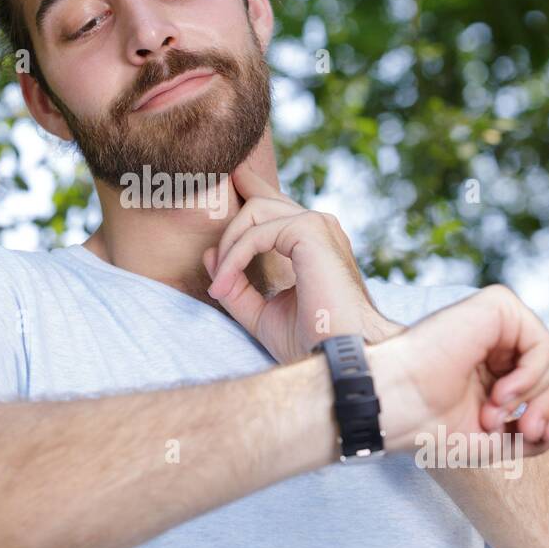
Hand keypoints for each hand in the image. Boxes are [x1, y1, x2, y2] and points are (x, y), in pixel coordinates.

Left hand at [203, 165, 403, 363]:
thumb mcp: (262, 313)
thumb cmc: (311, 341)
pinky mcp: (309, 230)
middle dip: (228, 225)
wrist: (339, 357)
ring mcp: (316, 225)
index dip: (248, 193)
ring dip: (228, 249)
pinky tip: (224, 285)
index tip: (226, 191)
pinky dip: (233, 259)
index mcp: (312, 243)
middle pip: (260, 202)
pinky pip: (254, 234)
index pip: (275, 207)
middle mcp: (317, 228)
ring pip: (254, 212)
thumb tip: (209, 254)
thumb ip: (237, 285)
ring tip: (220, 286)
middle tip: (213, 268)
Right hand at [373, 284, 548, 455]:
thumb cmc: (432, 425)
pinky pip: (544, 344)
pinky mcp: (497, 307)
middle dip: (546, 408)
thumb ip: (539, 429)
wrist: (397, 407)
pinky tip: (503, 391)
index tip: (530, 436)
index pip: (548, 386)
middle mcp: (498, 341)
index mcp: (495, 368)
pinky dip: (533, 375)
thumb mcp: (498, 440)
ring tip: (495, 410)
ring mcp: (497, 322)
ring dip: (535, 396)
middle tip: (520, 429)